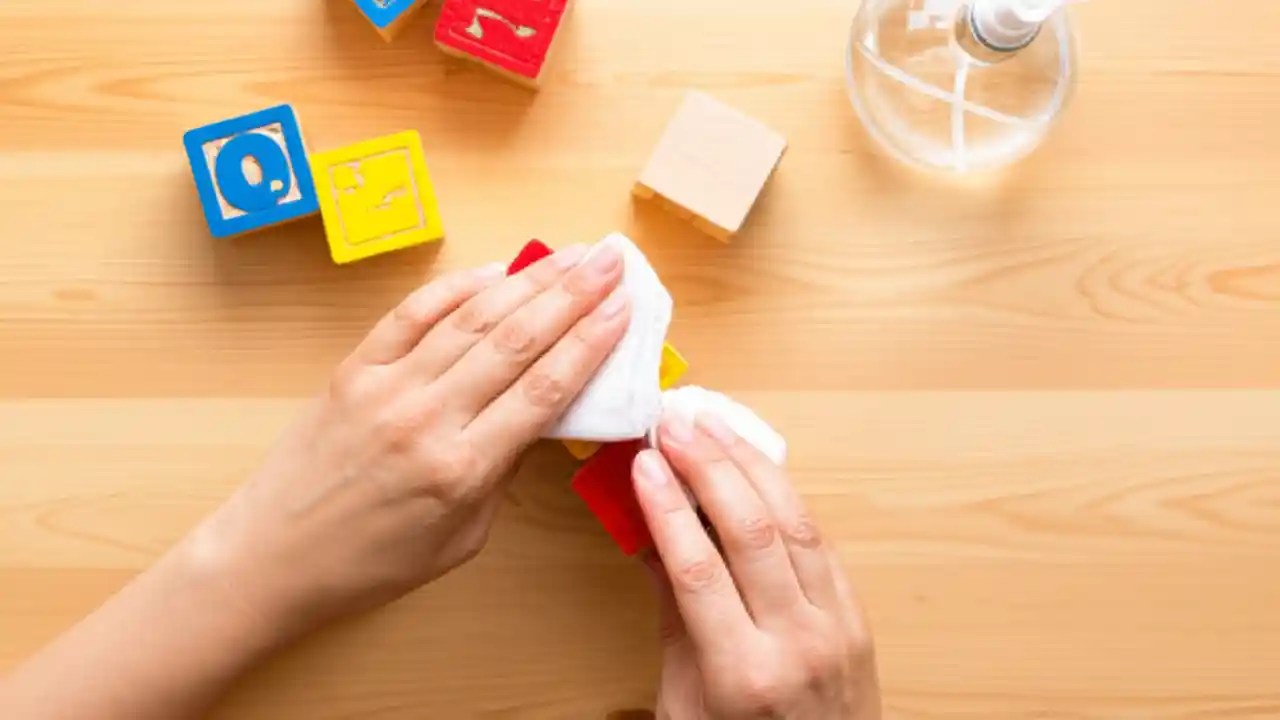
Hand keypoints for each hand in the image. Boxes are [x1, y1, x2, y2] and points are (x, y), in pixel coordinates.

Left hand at [181, 243, 629, 641]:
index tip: (625, 307)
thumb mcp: (462, 537)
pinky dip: (456, 287)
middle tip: (611, 260)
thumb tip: (537, 411)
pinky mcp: (354, 369)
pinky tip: (495, 269)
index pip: (543, 389)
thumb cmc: (373, 562)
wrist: (273, 556)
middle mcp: (427, 418)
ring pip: (471, 319)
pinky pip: (412, 314)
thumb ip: (503, 471)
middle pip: (516, 341)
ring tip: (569, 255)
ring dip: (528, 281)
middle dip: (572, 295)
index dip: (590, 342)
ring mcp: (386, 387)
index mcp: (462, 468)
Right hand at [632, 413, 880, 719]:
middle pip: (752, 532)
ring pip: (794, 523)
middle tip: (676, 424)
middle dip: (709, 467)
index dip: (667, 507)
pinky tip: (757, 464)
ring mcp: (835, 627)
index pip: (699, 570)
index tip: (646, 462)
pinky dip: (786, 495)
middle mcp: (798, 645)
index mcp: (744, 676)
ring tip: (713, 425)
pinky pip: (820, 540)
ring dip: (750, 465)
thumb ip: (672, 618)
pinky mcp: (855, 615)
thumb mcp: (685, 703)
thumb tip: (651, 541)